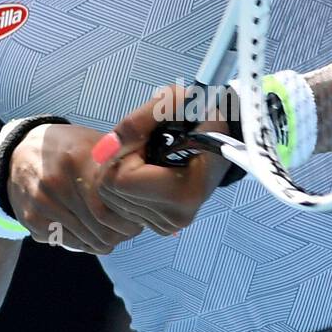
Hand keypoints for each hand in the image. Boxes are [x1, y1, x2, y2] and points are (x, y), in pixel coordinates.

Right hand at [7, 123, 149, 254]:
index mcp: (77, 160)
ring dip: (107, 240)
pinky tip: (93, 231)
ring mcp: (41, 204)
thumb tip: (155, 193)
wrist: (20, 153)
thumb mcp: (95, 145)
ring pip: (88, 240)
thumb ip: (120, 166)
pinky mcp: (33, 221)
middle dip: (122, 232)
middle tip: (132, 228)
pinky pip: (71, 243)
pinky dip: (88, 243)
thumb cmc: (67, 149)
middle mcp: (56, 183)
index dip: (130, 218)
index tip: (140, 217)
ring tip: (114, 230)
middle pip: (101, 227)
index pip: (111, 206)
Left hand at [90, 83, 230, 233]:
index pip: (122, 179)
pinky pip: (121, 207)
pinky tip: (149, 175)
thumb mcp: (172, 105)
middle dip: (122, 163)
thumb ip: (137, 121)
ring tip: (151, 160)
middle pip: (111, 191)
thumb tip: (106, 147)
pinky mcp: (161, 227)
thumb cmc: (203, 121)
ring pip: (112, 199)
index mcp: (185, 193)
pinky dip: (127, 188)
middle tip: (148, 149)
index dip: (127, 154)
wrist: (225, 140)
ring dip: (123, 174)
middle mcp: (176, 216)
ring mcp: (168, 225)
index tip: (147, 141)